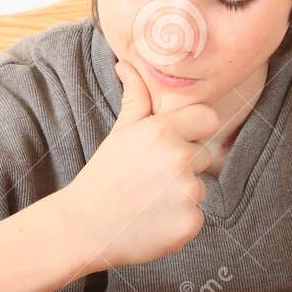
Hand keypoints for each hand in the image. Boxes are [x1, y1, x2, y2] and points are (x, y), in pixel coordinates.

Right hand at [56, 60, 220, 273]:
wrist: (83, 227)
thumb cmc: (103, 176)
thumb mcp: (119, 133)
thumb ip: (136, 98)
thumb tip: (127, 64)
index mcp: (164, 131)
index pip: (207, 119)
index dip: (192, 131)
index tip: (172, 144)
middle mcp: (180, 158)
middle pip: (203, 156)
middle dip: (182, 166)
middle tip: (149, 179)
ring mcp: (188, 192)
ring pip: (199, 188)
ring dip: (180, 196)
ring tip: (147, 202)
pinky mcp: (191, 222)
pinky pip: (196, 216)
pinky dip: (178, 221)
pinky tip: (152, 221)